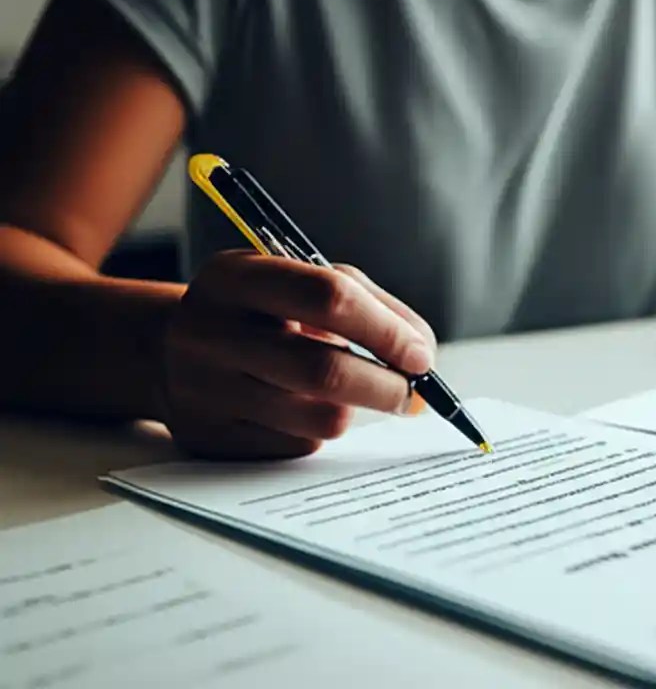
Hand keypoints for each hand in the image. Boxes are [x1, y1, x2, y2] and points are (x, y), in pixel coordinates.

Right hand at [159, 251, 435, 458]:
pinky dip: (317, 429)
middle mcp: (210, 331)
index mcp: (236, 276)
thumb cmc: (260, 312)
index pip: (328, 297)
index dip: (386, 330)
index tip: (420, 356)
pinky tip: (297, 408)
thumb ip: (370, 306)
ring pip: (319, 418)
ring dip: (354, 410)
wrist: (167, 352)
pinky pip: (297, 445)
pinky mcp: (209, 438)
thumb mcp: (302, 281)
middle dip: (387, 387)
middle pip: (326, 370)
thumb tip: (422, 354)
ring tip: (348, 392)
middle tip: (413, 394)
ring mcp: (203, 389)